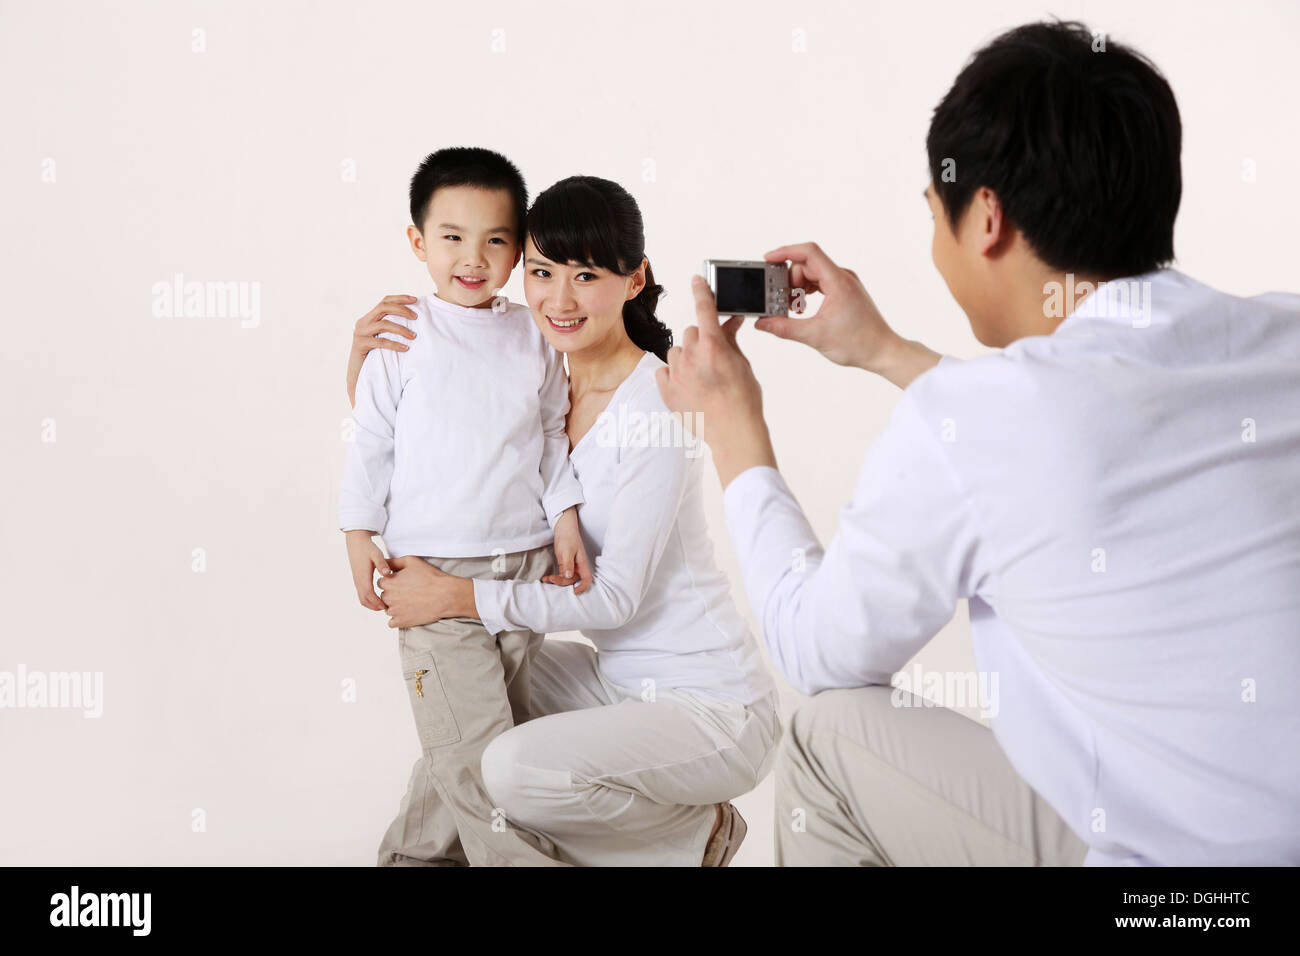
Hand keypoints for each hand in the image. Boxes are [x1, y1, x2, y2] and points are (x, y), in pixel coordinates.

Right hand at [345, 530, 391, 610]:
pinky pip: (361, 594)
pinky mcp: (357, 579)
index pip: (369, 595)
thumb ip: (382, 564)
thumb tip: (387, 574)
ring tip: (383, 605)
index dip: (377, 603)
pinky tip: (378, 599)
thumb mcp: (376, 554)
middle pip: (364, 600)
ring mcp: (357, 581)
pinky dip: (368, 600)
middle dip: (374, 607)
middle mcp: (358, 581)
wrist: (356, 542)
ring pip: (362, 598)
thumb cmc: (368, 547)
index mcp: (363, 576)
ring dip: (371, 604)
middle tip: (387, 609)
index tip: (386, 606)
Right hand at [347, 294, 418, 405]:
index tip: (415, 299)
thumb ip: (391, 329)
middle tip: (416, 317)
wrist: (358, 376)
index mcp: (368, 318)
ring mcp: (360, 333)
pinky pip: (380, 342)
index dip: (399, 298)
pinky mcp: (360, 345)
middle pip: (383, 308)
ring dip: (401, 329)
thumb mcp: (382, 338)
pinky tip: (406, 349)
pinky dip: (395, 344)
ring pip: (383, 324)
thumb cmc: (375, 357)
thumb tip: (414, 320)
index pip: (384, 301)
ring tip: (414, 336)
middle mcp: (363, 322)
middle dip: (401, 310)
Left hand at [376, 556, 472, 628]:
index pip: (381, 583)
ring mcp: (394, 611)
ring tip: (411, 602)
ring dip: (395, 607)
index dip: (392, 582)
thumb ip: (393, 561)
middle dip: (393, 594)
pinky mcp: (401, 622)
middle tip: (408, 593)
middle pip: (384, 596)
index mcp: (388, 582)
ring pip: (388, 609)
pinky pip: (391, 623)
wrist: (445, 595)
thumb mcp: (411, 561)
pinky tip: (409, 613)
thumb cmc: (430, 577)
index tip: (403, 583)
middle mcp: (388, 597)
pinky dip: (398, 619)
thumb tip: (383, 563)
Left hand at [544, 507, 592, 593]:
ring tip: (546, 579)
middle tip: (551, 579)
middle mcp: (578, 567)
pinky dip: (554, 577)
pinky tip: (546, 578)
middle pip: (573, 581)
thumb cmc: (568, 538)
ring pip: (566, 579)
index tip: (574, 591)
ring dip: (556, 581)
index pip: (587, 579)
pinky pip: (561, 575)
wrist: (564, 529)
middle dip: (562, 582)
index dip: (582, 587)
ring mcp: (571, 567)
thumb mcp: (567, 551)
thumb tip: (569, 576)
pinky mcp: (564, 565)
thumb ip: (568, 564)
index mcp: (582, 564)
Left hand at [656, 275, 777, 489]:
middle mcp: (691, 356)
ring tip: (702, 375)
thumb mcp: (742, 364)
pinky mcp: (666, 391)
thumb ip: (731, 340)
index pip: (705, 308)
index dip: (701, 290)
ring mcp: (676, 374)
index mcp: (713, 346)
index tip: (696, 279)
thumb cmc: (743, 400)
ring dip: (687, 357)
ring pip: (677, 351)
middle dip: (702, 340)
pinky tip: (688, 385)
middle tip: (714, 357)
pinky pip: (665, 371)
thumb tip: (729, 322)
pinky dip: (674, 374)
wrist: (733, 433)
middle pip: (692, 333)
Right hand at [757, 243, 940, 387]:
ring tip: (791, 309)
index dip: (785, 252)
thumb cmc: (859, 343)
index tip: (768, 260)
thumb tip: (762, 323)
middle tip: (780, 301)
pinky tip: (801, 309)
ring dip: (796, 288)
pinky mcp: (844, 291)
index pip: (808, 253)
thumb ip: (784, 328)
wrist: (882, 351)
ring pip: (811, 274)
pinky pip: (819, 282)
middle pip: (806, 265)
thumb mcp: (815, 336)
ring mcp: (844, 283)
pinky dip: (806, 292)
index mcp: (838, 281)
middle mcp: (842, 277)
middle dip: (788, 281)